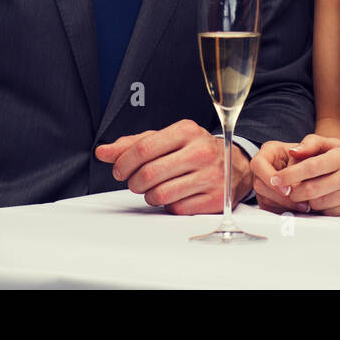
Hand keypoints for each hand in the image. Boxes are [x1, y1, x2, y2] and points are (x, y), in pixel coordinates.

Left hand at [94, 118, 250, 214]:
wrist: (236, 165)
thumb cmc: (194, 150)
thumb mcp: (166, 139)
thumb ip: (133, 144)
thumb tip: (103, 152)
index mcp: (186, 131)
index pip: (143, 149)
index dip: (123, 163)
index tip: (118, 170)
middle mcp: (200, 151)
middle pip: (149, 173)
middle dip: (133, 182)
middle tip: (135, 182)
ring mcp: (210, 176)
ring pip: (160, 194)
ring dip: (149, 196)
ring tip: (153, 189)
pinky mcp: (214, 199)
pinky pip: (176, 208)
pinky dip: (168, 206)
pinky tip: (173, 196)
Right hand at [250, 140, 312, 213]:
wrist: (311, 163)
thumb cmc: (308, 154)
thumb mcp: (307, 152)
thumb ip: (299, 164)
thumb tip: (295, 185)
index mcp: (268, 151)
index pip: (259, 164)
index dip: (270, 178)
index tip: (287, 189)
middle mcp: (262, 168)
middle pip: (260, 185)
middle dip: (281, 197)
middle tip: (301, 202)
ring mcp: (262, 183)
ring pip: (265, 199)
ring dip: (285, 206)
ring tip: (304, 207)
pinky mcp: (266, 197)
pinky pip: (270, 208)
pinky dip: (285, 210)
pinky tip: (298, 208)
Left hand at [264, 134, 339, 215]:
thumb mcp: (335, 144)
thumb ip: (311, 143)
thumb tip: (292, 152)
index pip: (311, 166)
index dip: (290, 174)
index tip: (276, 179)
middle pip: (313, 189)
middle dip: (295, 192)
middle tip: (288, 190)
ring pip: (320, 203)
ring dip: (308, 201)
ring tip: (309, 193)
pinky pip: (330, 213)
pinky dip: (322, 209)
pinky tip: (324, 200)